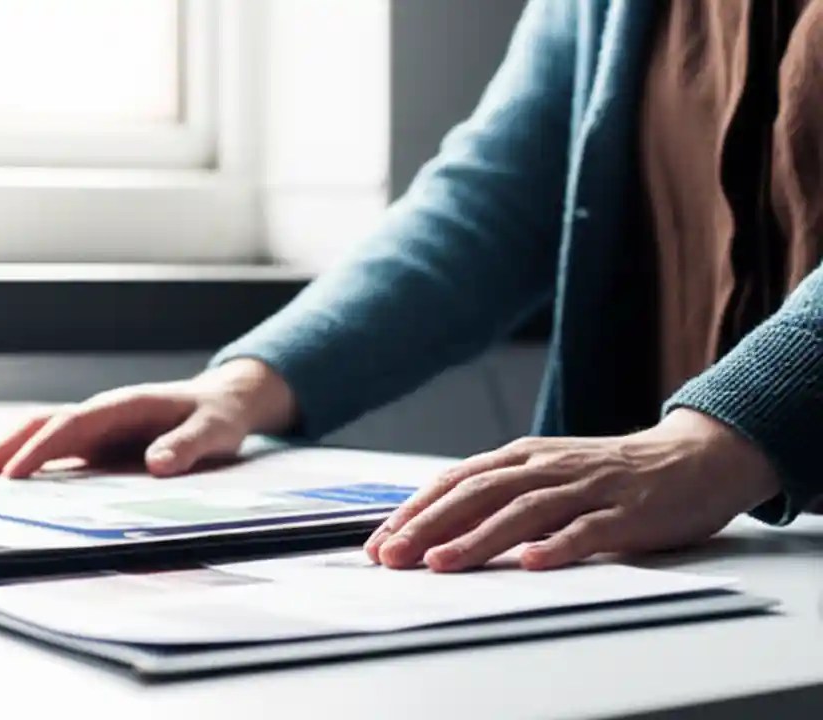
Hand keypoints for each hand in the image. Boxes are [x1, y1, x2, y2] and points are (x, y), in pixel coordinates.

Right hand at [0, 359, 295, 478]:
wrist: (223, 402)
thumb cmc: (217, 415)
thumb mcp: (215, 430)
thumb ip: (188, 445)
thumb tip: (156, 464)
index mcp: (124, 405)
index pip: (73, 425)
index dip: (41, 448)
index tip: (14, 473)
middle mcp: (103, 413)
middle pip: (43, 425)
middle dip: (5, 447)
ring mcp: (98, 428)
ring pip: (43, 435)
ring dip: (7, 452)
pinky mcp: (99, 444)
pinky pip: (57, 451)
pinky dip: (28, 462)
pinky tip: (7, 482)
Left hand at [364, 409, 780, 571]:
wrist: (691, 458)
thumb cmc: (608, 474)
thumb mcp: (546, 475)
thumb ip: (498, 495)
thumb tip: (438, 526)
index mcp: (522, 458)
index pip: (455, 482)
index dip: (414, 510)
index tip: (379, 540)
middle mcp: (547, 467)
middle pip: (476, 494)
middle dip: (428, 526)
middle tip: (392, 555)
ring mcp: (586, 488)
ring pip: (522, 511)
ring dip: (476, 538)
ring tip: (440, 563)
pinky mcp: (625, 512)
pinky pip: (587, 529)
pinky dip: (557, 544)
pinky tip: (532, 561)